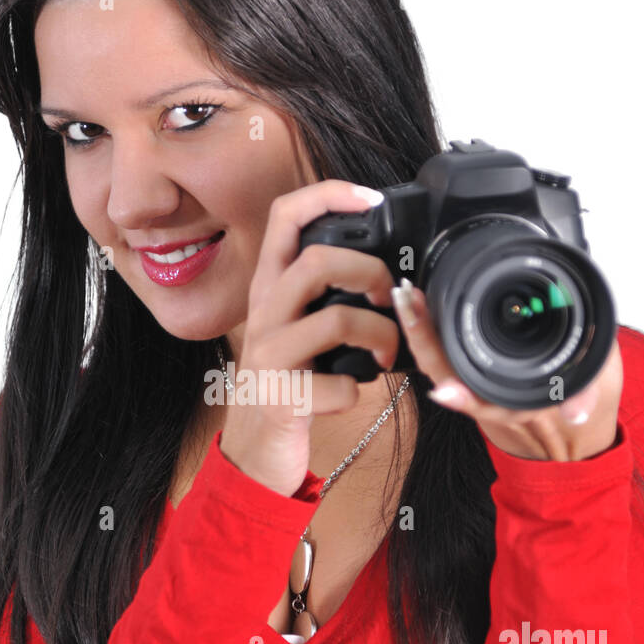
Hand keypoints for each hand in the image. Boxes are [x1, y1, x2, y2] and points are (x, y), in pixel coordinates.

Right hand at [219, 180, 398, 495]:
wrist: (255, 447)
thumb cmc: (291, 379)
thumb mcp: (297, 325)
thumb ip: (325, 293)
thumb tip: (386, 268)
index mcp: (270, 288)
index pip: (285, 216)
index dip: (328, 196)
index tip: (370, 200)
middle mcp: (264, 314)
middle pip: (316, 262)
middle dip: (369, 271)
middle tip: (388, 297)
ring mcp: (268, 357)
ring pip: (336, 320)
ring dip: (380, 334)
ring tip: (388, 352)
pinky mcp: (281, 399)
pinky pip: (338, 386)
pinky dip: (358, 389)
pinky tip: (353, 391)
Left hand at [392, 279, 622, 461]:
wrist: (561, 406)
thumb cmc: (571, 391)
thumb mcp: (585, 388)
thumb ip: (583, 396)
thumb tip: (577, 413)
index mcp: (505, 404)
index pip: (473, 399)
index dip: (459, 393)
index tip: (445, 385)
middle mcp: (481, 394)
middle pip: (440, 369)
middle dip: (422, 335)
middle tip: (410, 299)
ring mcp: (469, 378)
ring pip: (433, 358)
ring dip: (418, 326)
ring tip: (407, 293)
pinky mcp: (465, 360)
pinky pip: (438, 347)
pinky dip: (425, 324)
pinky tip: (416, 299)